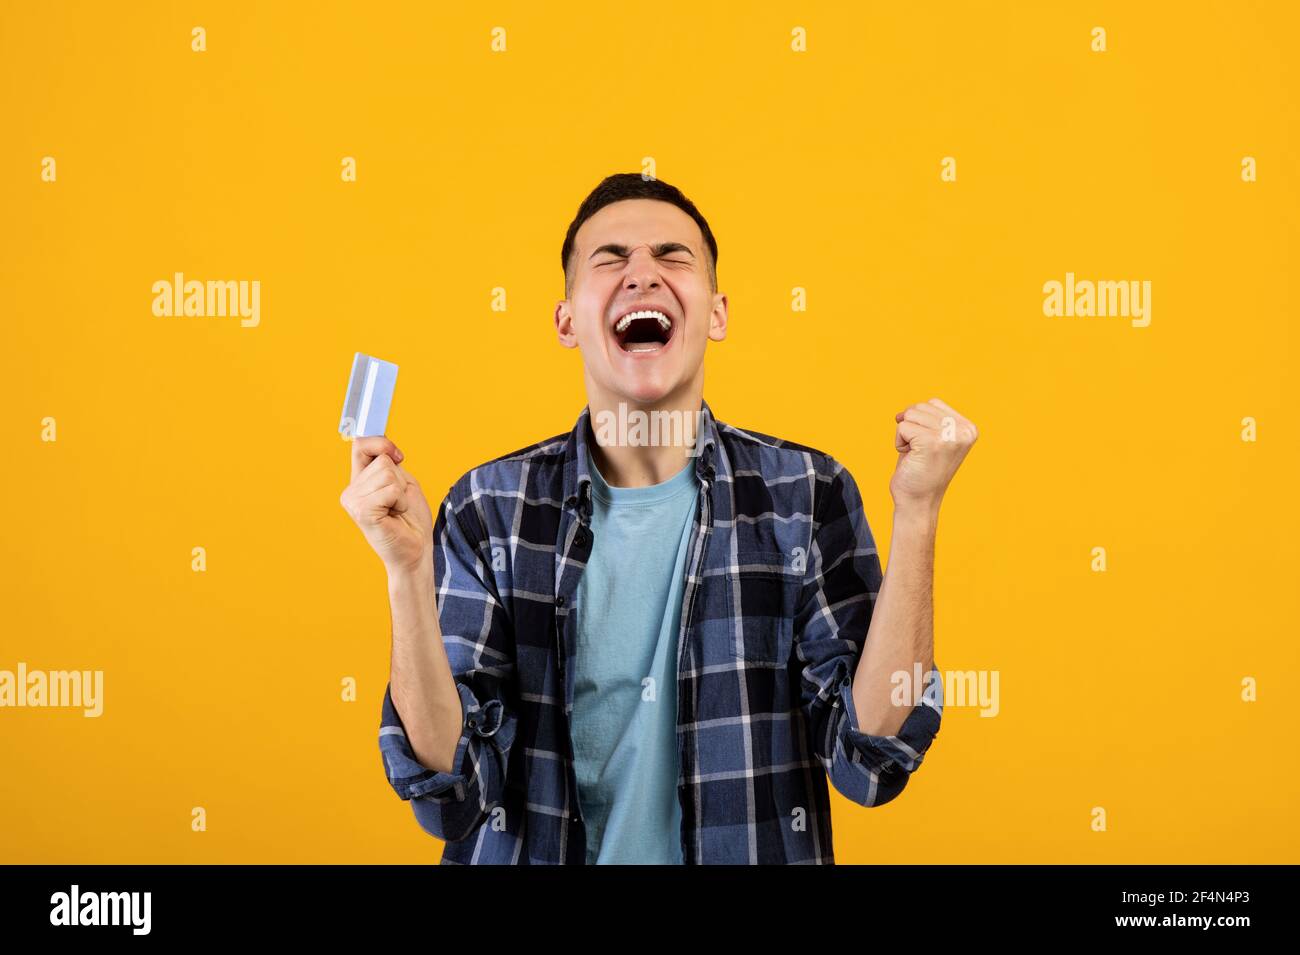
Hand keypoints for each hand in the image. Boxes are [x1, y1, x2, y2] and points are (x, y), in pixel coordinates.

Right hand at [339, 435, 433, 574]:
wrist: (416, 551)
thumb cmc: (410, 520)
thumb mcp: (402, 483)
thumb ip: (390, 463)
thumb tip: (385, 447)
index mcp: (358, 481)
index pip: (360, 445)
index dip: (380, 443)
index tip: (398, 455)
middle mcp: (351, 490)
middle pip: (382, 459)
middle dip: (399, 479)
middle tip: (398, 502)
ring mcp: (353, 501)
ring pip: (387, 473)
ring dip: (401, 492)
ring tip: (396, 510)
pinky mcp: (362, 512)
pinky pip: (391, 490)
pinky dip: (401, 501)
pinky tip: (395, 516)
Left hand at [889, 398, 977, 513]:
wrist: (918, 502)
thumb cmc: (921, 471)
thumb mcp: (935, 440)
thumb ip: (931, 420)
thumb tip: (903, 412)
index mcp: (969, 428)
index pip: (934, 403)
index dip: (920, 422)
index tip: (928, 446)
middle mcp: (964, 431)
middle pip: (920, 407)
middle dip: (911, 428)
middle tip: (921, 453)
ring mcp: (949, 436)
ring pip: (910, 414)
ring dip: (905, 435)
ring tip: (917, 455)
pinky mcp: (931, 442)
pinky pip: (902, 427)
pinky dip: (899, 443)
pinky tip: (911, 458)